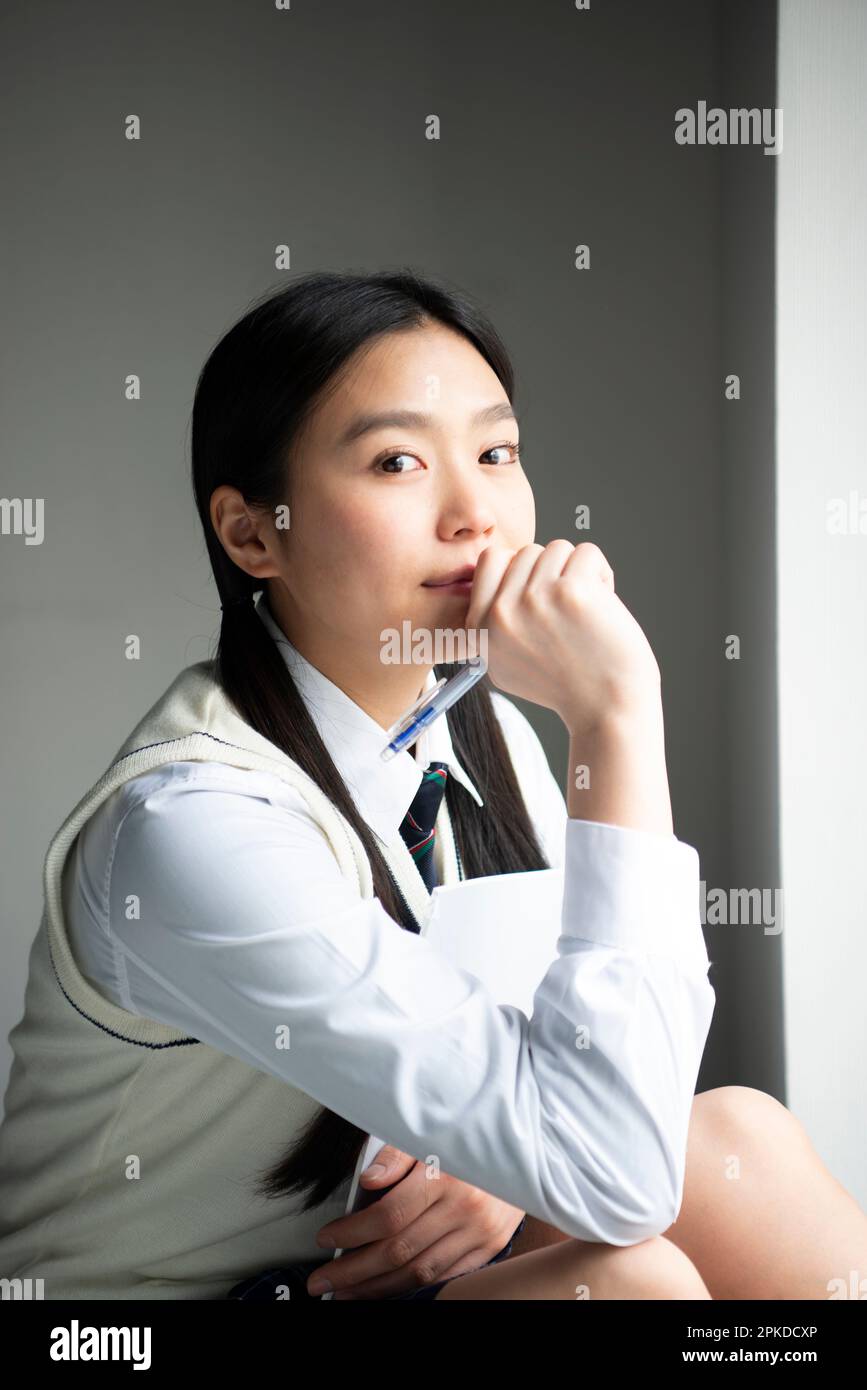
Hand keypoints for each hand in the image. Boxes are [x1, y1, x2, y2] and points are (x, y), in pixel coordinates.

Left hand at [309, 1145, 524, 1298]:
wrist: (525, 1145)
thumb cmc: (467, 1134)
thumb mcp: (429, 1130)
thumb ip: (396, 1154)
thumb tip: (368, 1181)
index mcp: (445, 1174)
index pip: (388, 1216)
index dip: (352, 1232)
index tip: (327, 1239)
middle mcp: (464, 1207)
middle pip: (399, 1251)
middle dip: (354, 1271)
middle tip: (323, 1282)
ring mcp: (479, 1232)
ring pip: (420, 1273)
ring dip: (377, 1288)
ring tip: (347, 1293)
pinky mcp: (489, 1248)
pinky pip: (444, 1277)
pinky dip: (412, 1287)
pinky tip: (387, 1288)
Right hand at [465, 539, 661, 733]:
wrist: (607, 710)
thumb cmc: (568, 685)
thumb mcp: (508, 663)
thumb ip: (495, 622)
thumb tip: (498, 571)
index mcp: (481, 629)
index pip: (491, 560)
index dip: (522, 570)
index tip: (542, 596)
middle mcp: (501, 614)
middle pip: (527, 552)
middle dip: (553, 572)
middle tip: (569, 609)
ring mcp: (534, 600)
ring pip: (557, 549)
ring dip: (578, 572)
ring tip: (586, 610)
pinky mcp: (572, 592)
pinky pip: (587, 553)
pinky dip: (601, 573)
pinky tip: (604, 606)